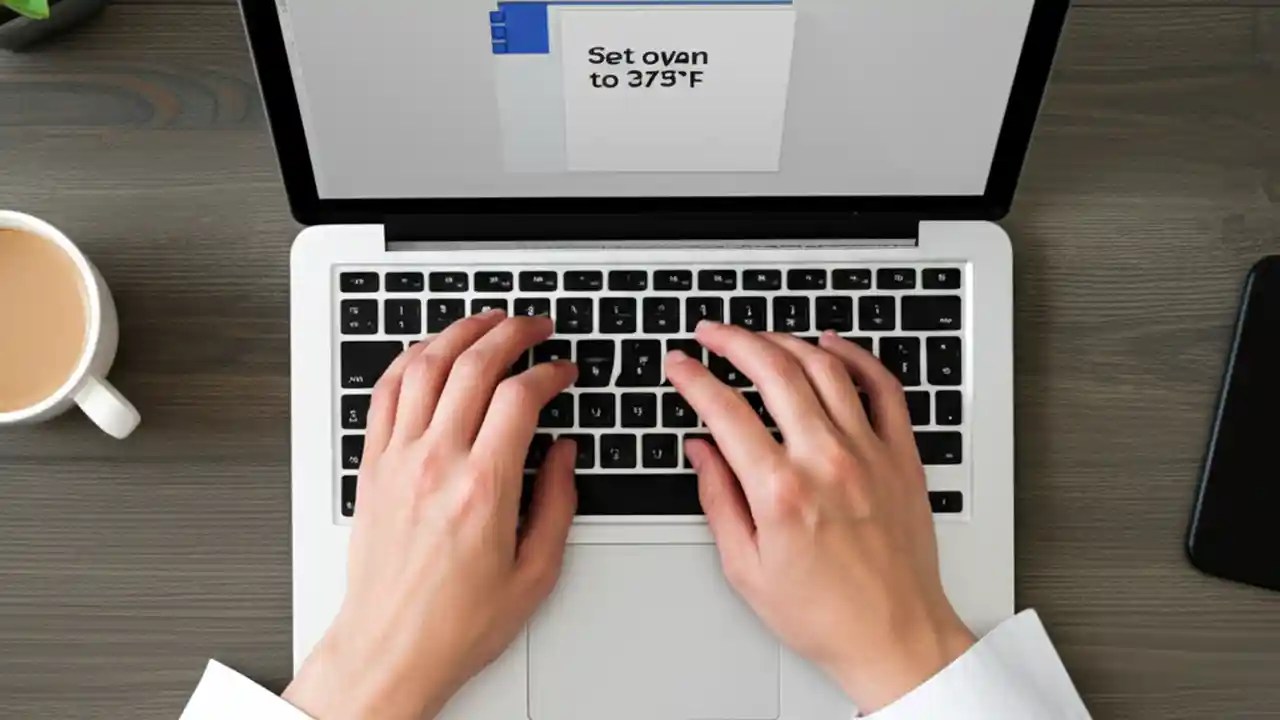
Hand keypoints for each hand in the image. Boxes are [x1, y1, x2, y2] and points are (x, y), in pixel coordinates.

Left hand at [284, 311, 577, 719]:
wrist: (391, 648)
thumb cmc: (456, 622)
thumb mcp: (535, 572)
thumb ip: (557, 502)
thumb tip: (563, 452)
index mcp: (484, 488)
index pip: (520, 397)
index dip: (549, 372)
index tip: (563, 372)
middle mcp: (436, 464)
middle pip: (473, 365)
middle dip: (511, 332)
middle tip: (534, 326)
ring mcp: (398, 461)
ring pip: (425, 366)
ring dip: (460, 331)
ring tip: (487, 320)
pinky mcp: (372, 467)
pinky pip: (386, 394)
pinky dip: (408, 360)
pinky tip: (428, 350)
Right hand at [666, 323, 974, 712]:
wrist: (894, 638)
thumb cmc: (824, 614)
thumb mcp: (745, 568)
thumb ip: (718, 499)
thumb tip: (701, 450)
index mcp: (781, 492)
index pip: (725, 410)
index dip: (694, 378)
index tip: (680, 365)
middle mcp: (826, 462)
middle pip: (775, 371)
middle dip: (734, 341)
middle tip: (712, 333)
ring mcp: (869, 454)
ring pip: (826, 368)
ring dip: (786, 341)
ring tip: (760, 337)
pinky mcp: (901, 457)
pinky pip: (883, 388)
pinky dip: (856, 357)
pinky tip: (833, 346)